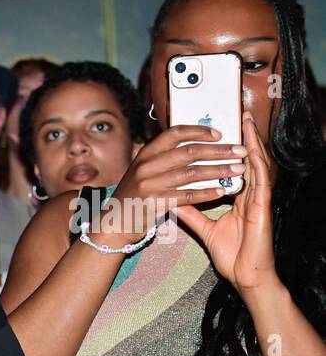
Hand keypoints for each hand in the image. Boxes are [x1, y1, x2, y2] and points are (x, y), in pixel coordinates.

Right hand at [97, 124, 247, 244]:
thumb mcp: (143, 171)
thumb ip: (164, 159)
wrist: (115, 223)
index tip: (220, 134)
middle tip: (239, 151)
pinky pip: (188, 195)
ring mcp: (150, 184)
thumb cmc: (134, 196)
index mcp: (146, 154)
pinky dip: (207, 193)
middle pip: (189, 152)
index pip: (175, 134)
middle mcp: (147, 166)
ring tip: (238, 170)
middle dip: (219, 151)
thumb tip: (196, 145)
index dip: (199, 132)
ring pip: (192, 173)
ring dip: (219, 170)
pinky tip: (222, 191)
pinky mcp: (155, 203)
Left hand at [175, 112, 276, 294]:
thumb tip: (172, 198)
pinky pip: (261, 182)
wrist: (246, 273)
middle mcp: (250, 193)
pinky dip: (256, 165)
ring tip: (247, 123)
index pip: (231, 166)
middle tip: (238, 115)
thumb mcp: (204, 228)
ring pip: (257, 164)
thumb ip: (190, 212)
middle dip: (242, 137)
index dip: (227, 148)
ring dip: (253, 142)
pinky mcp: (263, 207)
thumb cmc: (231, 253)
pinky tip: (252, 151)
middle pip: (247, 159)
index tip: (218, 131)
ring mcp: (258, 199)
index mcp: (238, 197)